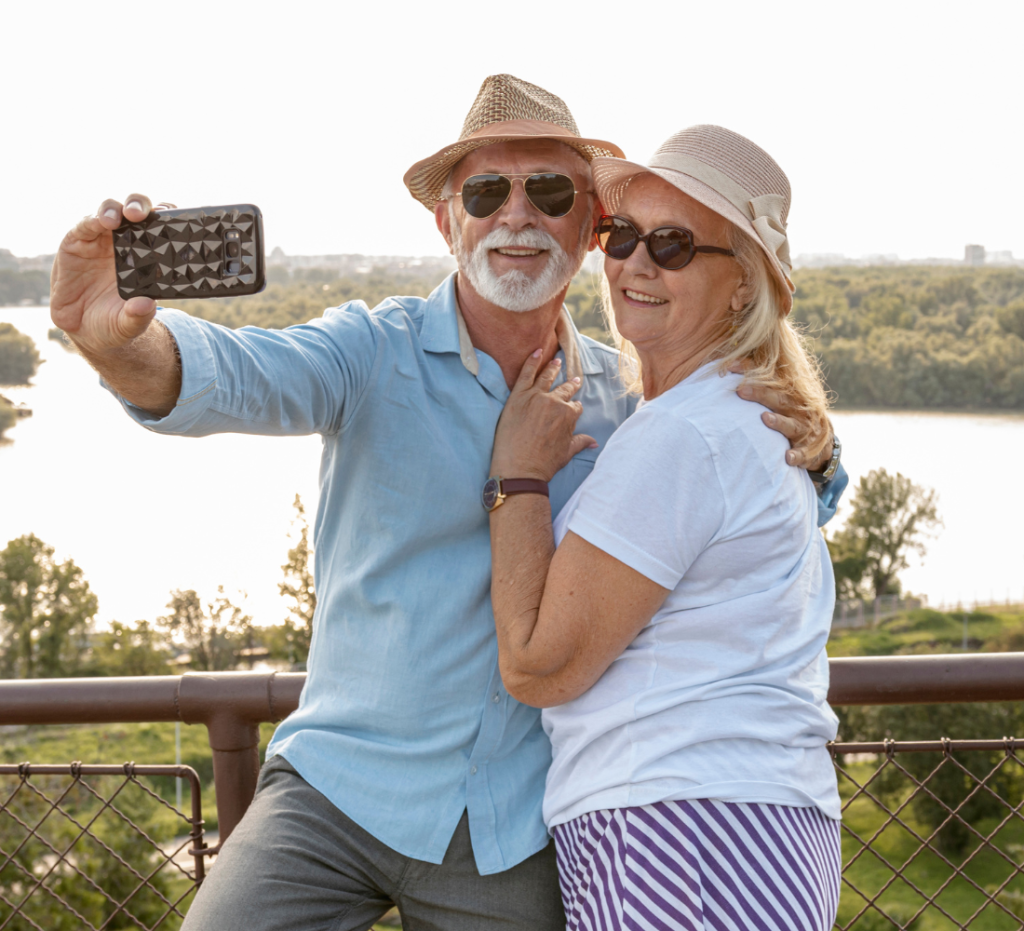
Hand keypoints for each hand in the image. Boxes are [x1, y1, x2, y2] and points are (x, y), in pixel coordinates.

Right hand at [50, 194, 157, 353]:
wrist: (83, 329)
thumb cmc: (113, 322)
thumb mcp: (127, 324)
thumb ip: (138, 316)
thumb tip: (147, 305)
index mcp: (147, 257)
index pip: (161, 228)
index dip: (168, 218)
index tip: (174, 218)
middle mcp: (126, 242)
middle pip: (136, 212)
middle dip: (140, 205)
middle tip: (142, 214)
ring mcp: (101, 239)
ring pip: (111, 212)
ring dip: (116, 210)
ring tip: (119, 219)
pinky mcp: (77, 241)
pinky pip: (85, 225)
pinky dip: (93, 220)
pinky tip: (101, 222)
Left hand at [491, 350, 596, 481]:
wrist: (519, 469)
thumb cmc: (543, 464)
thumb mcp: (567, 452)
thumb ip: (581, 442)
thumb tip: (594, 442)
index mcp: (569, 415)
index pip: (575, 406)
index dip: (574, 408)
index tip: (572, 408)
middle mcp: (555, 402)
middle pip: (564, 389)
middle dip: (570, 385)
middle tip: (573, 380)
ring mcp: (536, 397)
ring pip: (547, 377)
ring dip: (553, 368)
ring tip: (556, 361)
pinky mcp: (518, 396)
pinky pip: (526, 373)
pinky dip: (532, 361)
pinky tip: (537, 352)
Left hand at [731, 365, 832, 469]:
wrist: (823, 442)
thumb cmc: (792, 416)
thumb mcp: (781, 399)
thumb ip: (760, 387)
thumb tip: (726, 371)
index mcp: (789, 393)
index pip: (770, 377)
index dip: (750, 369)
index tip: (729, 366)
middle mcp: (797, 408)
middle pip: (779, 398)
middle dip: (760, 394)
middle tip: (741, 390)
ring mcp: (804, 428)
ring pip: (791, 424)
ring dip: (778, 422)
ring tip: (764, 418)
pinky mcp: (809, 449)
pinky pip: (804, 453)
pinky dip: (797, 455)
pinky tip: (787, 458)